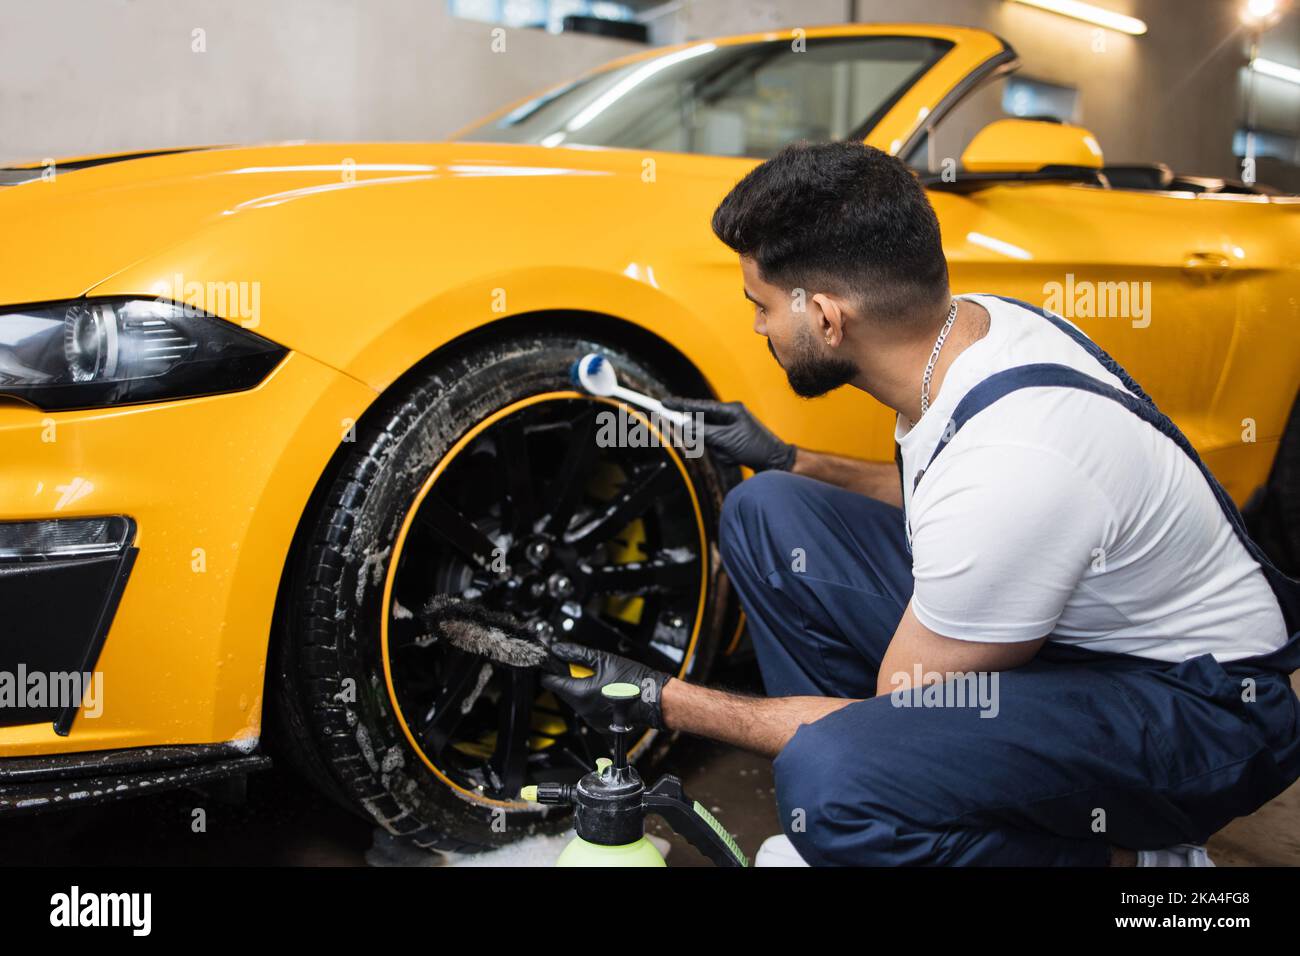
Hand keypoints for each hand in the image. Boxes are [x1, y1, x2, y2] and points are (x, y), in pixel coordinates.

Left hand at [540, 643, 669, 730]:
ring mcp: (592, 720)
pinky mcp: (601, 725)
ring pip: (576, 701)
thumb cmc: (634, 680)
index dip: (549, 670)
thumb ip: (576, 654)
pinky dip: (591, 700)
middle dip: (568, 678)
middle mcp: (583, 710)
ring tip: (599, 679)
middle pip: (564, 691)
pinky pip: (588, 710)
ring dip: (580, 689)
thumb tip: (559, 649)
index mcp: (581, 694)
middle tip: (581, 667)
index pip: (551, 682)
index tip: (552, 662)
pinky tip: (605, 692)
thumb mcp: (603, 659)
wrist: (654, 699)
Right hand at [662, 397, 795, 471]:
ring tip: (732, 454)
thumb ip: (704, 432)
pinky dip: (723, 456)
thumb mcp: (727, 440)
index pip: (699, 406)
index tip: (663, 403)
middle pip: (702, 425)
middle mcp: (729, 417)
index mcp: (730, 410)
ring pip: (708, 440)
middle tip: (713, 445)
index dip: (680, 405)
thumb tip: (685, 427)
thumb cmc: (755, 447)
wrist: (775, 462)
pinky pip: (716, 449)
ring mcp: (730, 430)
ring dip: (718, 451)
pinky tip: (735, 458)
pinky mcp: (731, 442)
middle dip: (706, 440)